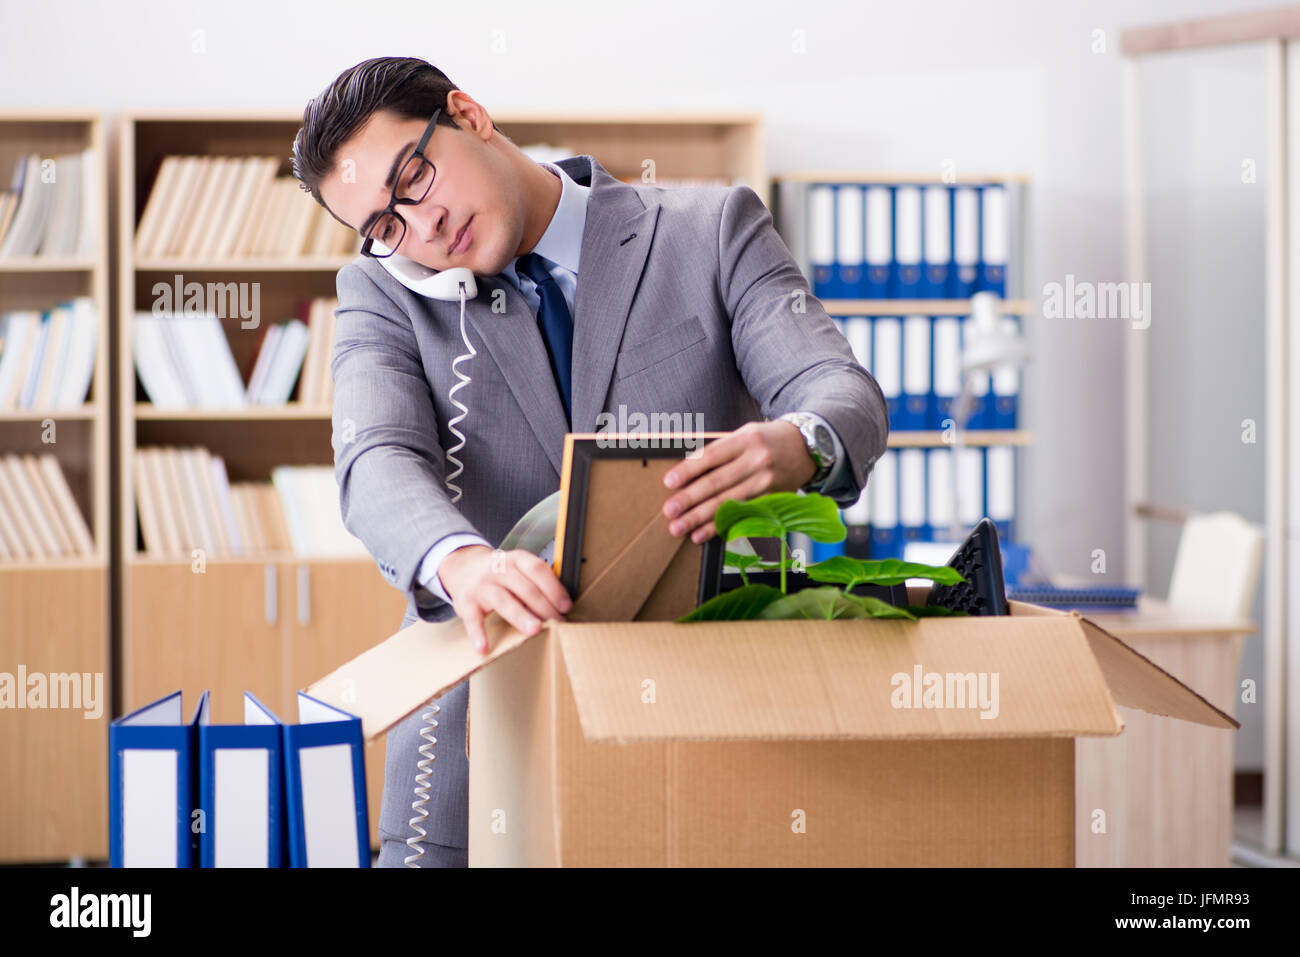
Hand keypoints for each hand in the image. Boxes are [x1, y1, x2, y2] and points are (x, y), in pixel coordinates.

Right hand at [437, 545, 571, 653]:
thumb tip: (562, 605)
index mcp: (516, 559)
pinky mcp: (466, 602)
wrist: (462, 566)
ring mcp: (481, 585)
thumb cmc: (500, 573)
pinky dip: (478, 634)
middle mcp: (499, 569)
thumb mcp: (518, 567)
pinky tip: (484, 647)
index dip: (554, 588)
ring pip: (503, 601)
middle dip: (544, 607)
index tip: (566, 606)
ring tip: (534, 630)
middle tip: (558, 624)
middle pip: (525, 588)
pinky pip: (472, 619)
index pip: (537, 570)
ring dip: (520, 616)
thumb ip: (536, 580)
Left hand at [660, 420, 815, 543]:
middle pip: (717, 483)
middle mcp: (757, 460)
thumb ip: (720, 451)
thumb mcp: (745, 434)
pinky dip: (721, 526)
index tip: (669, 482)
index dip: (688, 470)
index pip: (711, 456)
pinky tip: (704, 533)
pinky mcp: (773, 499)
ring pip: (728, 503)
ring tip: (680, 527)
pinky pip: (742, 515)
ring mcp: (766, 482)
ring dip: (700, 518)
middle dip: (689, 499)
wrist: (807, 447)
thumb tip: (687, 470)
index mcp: (746, 439)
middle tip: (669, 511)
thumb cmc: (768, 439)